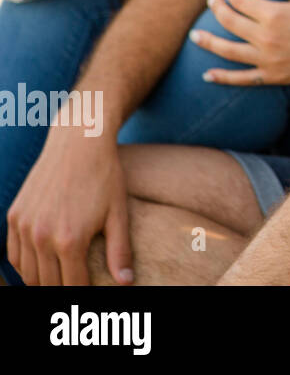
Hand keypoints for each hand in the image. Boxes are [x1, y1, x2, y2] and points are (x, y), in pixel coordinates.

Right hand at [6, 130, 131, 285]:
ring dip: (42, 281)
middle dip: (62, 290)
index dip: (84, 295)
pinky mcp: (14, 216)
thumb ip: (120, 251)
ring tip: (59, 282)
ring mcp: (24, 226)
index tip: (93, 296)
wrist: (78, 142)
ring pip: (27, 273)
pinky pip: (14, 254)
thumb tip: (126, 283)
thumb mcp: (118, 214)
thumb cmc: (105, 176)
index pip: (73, 286)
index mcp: (70, 240)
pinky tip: (40, 267)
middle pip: (47, 283)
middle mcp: (42, 237)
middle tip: (75, 289)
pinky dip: (25, 266)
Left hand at [194, 0, 289, 84]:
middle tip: (212, 3)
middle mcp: (266, 37)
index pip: (240, 1)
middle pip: (230, 22)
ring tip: (194, 36)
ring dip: (208, 42)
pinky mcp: (273, 76)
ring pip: (228, 50)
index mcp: (274, 14)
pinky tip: (208, 75)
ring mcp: (267, 59)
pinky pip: (242, 79)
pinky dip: (223, 78)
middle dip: (217, 10)